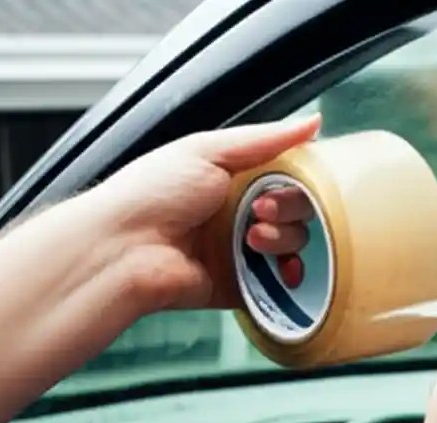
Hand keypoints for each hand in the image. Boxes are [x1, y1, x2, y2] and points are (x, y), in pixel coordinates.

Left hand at [85, 114, 320, 310]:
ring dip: (283, 238)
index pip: (287, 173)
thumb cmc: (151, 193)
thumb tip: (313, 123)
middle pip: (297, 208)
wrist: (123, 249)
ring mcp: (240, 250)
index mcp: (231, 176)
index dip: (297, 176)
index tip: (288, 179)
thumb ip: (264, 139)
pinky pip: (280, 283)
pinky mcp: (241, 285)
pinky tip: (280, 270)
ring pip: (293, 242)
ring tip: (251, 239)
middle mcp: (238, 211)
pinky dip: (288, 276)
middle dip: (289, 207)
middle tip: (261, 209)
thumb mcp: (207, 150)